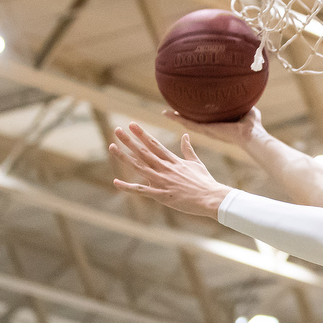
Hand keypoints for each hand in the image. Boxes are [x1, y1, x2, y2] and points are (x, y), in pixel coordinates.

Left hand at [109, 123, 231, 218]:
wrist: (210, 198)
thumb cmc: (205, 181)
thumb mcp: (196, 163)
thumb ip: (188, 149)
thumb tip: (185, 135)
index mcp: (173, 160)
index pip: (154, 144)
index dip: (141, 134)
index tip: (131, 125)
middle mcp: (165, 168)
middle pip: (143, 152)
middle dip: (129, 140)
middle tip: (117, 130)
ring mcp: (162, 181)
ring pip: (139, 167)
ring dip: (124, 157)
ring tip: (112, 146)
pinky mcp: (161, 195)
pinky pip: (141, 190)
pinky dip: (128, 187)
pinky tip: (116, 182)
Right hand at [164, 106, 264, 147]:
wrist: (252, 134)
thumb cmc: (252, 125)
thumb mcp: (247, 108)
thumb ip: (243, 101)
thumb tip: (245, 91)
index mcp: (219, 125)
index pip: (205, 119)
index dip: (196, 114)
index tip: (188, 108)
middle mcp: (211, 129)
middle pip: (193, 122)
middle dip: (183, 117)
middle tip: (172, 111)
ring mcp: (207, 130)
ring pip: (188, 123)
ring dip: (176, 118)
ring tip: (165, 112)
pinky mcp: (206, 130)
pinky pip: (189, 123)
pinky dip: (178, 118)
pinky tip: (168, 113)